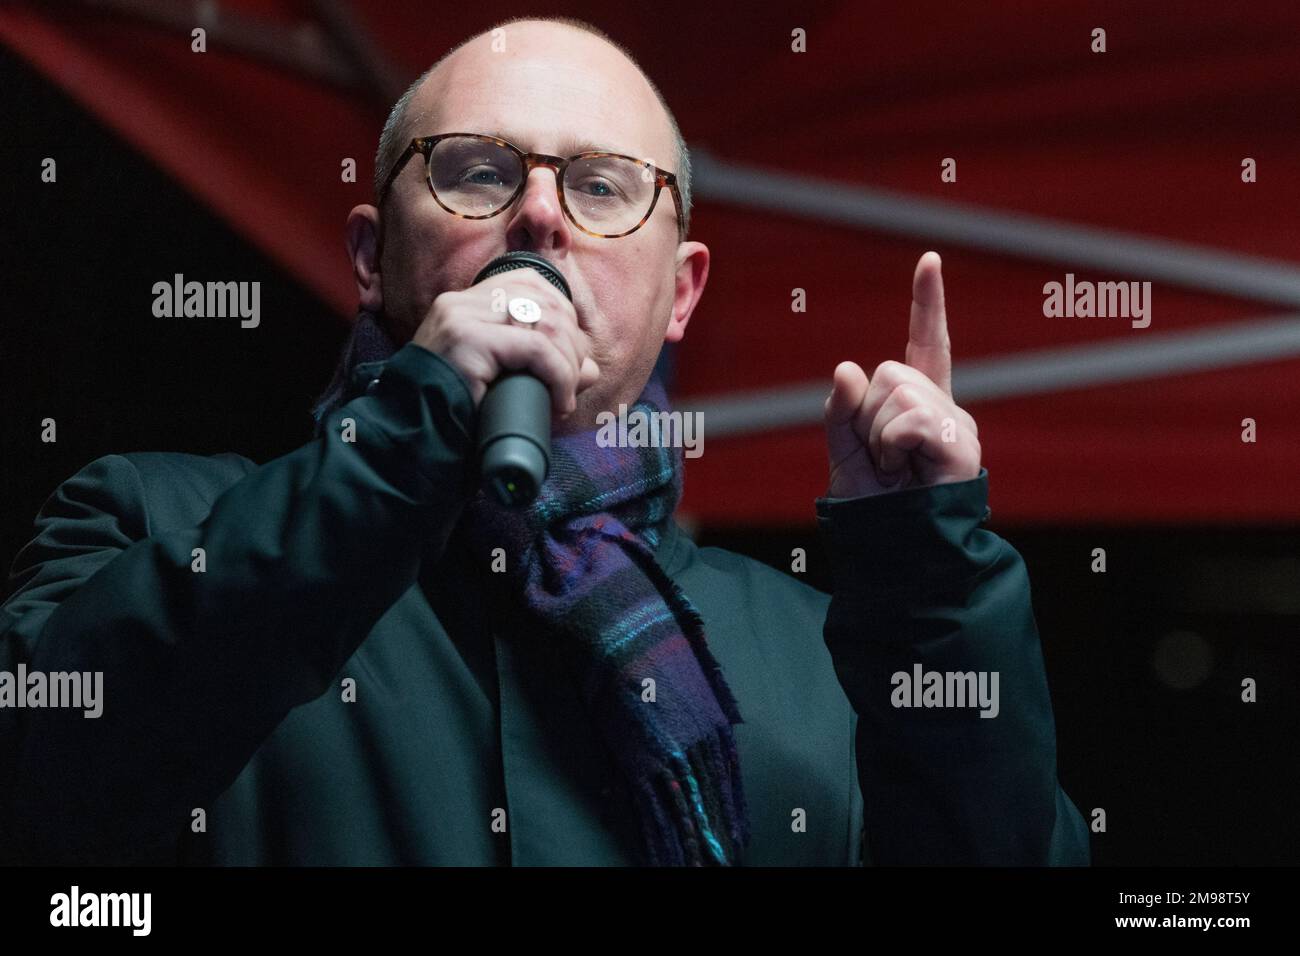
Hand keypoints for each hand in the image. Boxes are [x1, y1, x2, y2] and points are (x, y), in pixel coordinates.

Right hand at [411, 268, 599, 416]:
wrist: (413, 440)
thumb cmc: (457, 413)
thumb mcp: (504, 381)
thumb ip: (544, 368)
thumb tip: (591, 369)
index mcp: (465, 303)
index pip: (531, 282)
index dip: (564, 315)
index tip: (569, 359)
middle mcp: (461, 302)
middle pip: (545, 300)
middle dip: (572, 344)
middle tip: (570, 385)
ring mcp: (462, 317)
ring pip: (546, 322)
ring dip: (568, 364)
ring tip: (563, 397)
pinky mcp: (468, 340)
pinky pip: (536, 348)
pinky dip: (559, 376)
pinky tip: (558, 401)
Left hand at [823, 251, 980, 497]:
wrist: (895, 550)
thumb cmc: (873, 507)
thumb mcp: (844, 452)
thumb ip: (842, 410)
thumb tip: (847, 367)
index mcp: (918, 403)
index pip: (925, 344)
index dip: (928, 303)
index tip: (930, 260)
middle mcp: (943, 406)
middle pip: (889, 372)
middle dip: (866, 415)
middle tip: (881, 460)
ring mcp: (956, 425)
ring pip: (896, 394)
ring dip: (878, 437)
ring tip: (894, 471)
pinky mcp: (961, 446)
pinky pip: (909, 421)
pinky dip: (892, 448)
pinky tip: (905, 473)